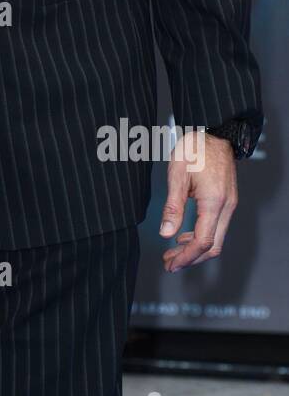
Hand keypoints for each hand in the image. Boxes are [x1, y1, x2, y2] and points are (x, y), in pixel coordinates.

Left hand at [160, 132, 236, 270]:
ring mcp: (229, 204)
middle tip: (169, 263)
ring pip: (216, 238)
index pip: (203, 242)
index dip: (186, 257)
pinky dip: (201, 236)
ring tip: (172, 252)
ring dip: (195, 249)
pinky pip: (217, 226)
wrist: (214, 131)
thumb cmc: (194, 148)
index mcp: (214, 202)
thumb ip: (172, 206)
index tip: (171, 264)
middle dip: (190, 258)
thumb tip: (165, 233)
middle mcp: (226, 206)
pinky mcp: (227, 200)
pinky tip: (184, 235)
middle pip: (213, 246)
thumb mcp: (177, 176)